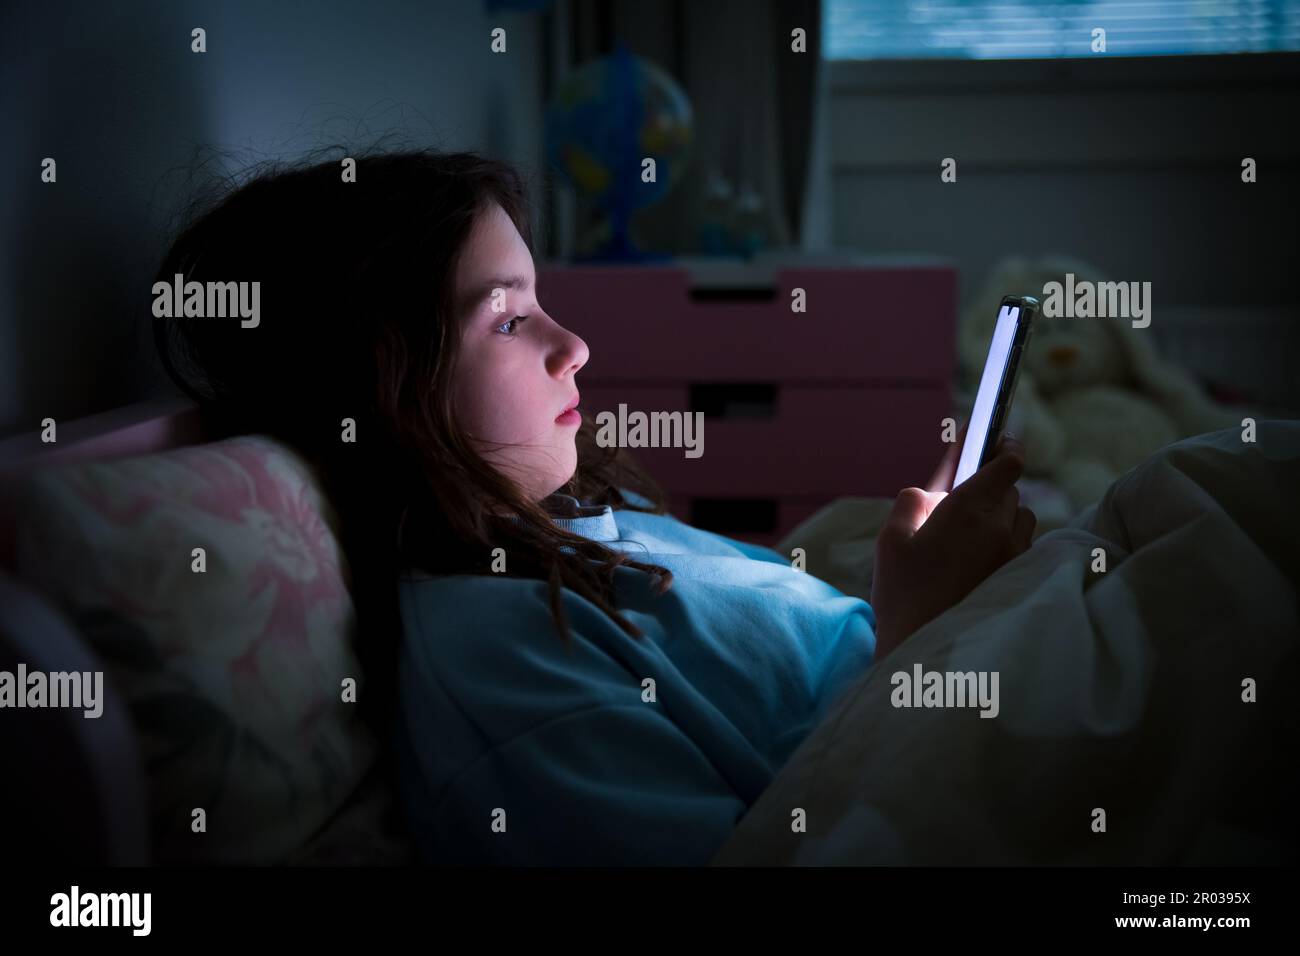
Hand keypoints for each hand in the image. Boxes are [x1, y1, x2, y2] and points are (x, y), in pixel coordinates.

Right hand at [870, 432, 1035, 662]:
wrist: (926, 649)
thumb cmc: (904, 593)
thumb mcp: (892, 540)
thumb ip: (912, 502)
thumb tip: (929, 492)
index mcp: (970, 510)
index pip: (1008, 461)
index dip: (1004, 444)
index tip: (996, 436)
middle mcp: (1001, 528)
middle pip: (1011, 488)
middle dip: (989, 487)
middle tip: (960, 500)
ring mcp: (1014, 556)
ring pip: (1020, 517)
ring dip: (1001, 515)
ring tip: (969, 534)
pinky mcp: (1018, 579)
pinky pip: (1022, 546)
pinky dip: (1005, 542)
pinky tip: (979, 560)